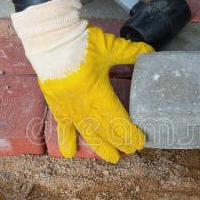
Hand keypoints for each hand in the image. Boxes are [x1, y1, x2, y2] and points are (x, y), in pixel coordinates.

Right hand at [12, 0, 152, 162]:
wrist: (49, 41)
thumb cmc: (80, 43)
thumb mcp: (109, 47)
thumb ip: (130, 52)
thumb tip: (149, 52)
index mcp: (99, 93)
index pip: (118, 121)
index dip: (130, 134)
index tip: (140, 141)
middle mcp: (84, 106)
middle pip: (105, 131)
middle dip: (120, 143)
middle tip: (131, 151)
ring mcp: (69, 107)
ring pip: (87, 133)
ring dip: (100, 147)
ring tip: (112, 158)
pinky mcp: (56, 105)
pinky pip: (62, 127)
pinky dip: (66, 140)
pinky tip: (70, 153)